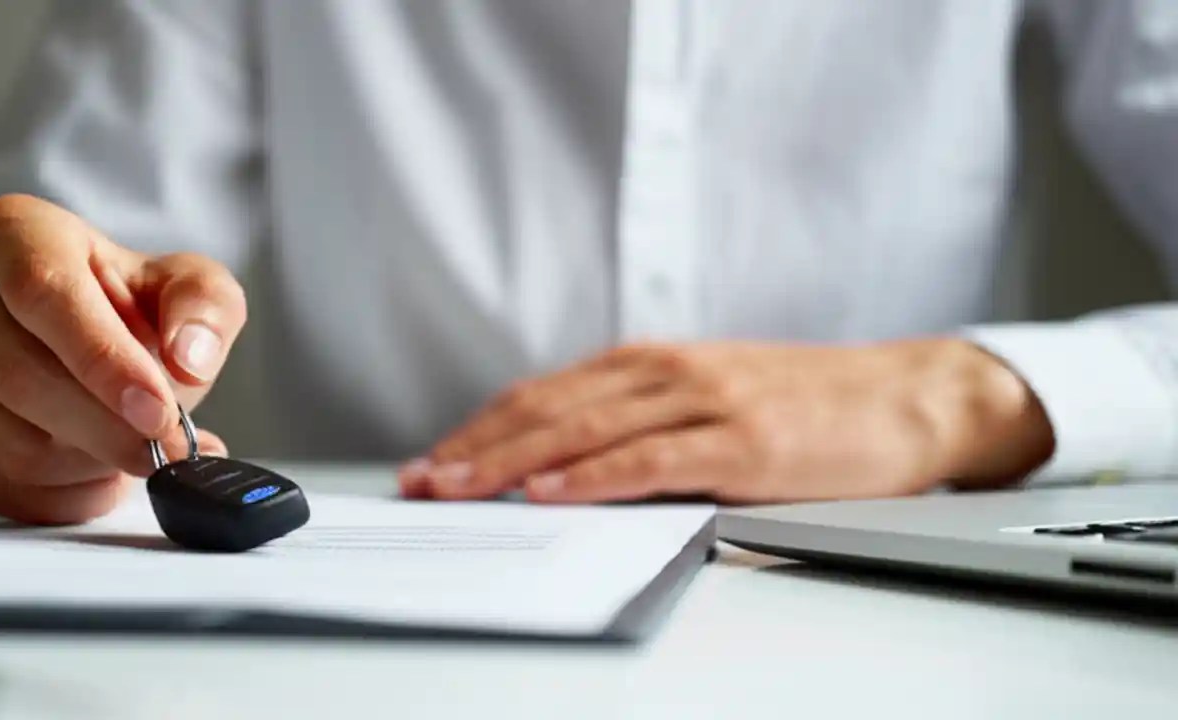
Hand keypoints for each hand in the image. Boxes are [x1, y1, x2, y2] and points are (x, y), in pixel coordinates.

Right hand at [0, 194, 245, 523]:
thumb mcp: (194, 289)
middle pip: (18, 376)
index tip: (156, 409)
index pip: (44, 293)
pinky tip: (100, 474)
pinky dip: (61, 495)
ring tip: (135, 451)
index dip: (102, 359)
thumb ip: (205, 308)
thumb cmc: (139, 309)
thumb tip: (188, 355)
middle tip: (164, 449)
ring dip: (88, 464)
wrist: (104, 344)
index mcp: (16, 232)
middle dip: (106, 429)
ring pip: (6, 440)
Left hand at [400, 339, 1054, 503]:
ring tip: (457, 488)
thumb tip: (566, 467)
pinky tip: (550, 492)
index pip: (544, 395)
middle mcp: (668, 372)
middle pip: (548, 409)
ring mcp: (705, 402)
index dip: (481, 430)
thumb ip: (645, 420)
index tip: (435, 461)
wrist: (906, 396)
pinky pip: (651, 459)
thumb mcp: (712, 398)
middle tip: (420, 481)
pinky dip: (593, 476)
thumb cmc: (807, 404)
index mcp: (654, 363)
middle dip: (475, 448)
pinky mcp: (744, 442)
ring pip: (584, 430)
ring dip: (510, 461)